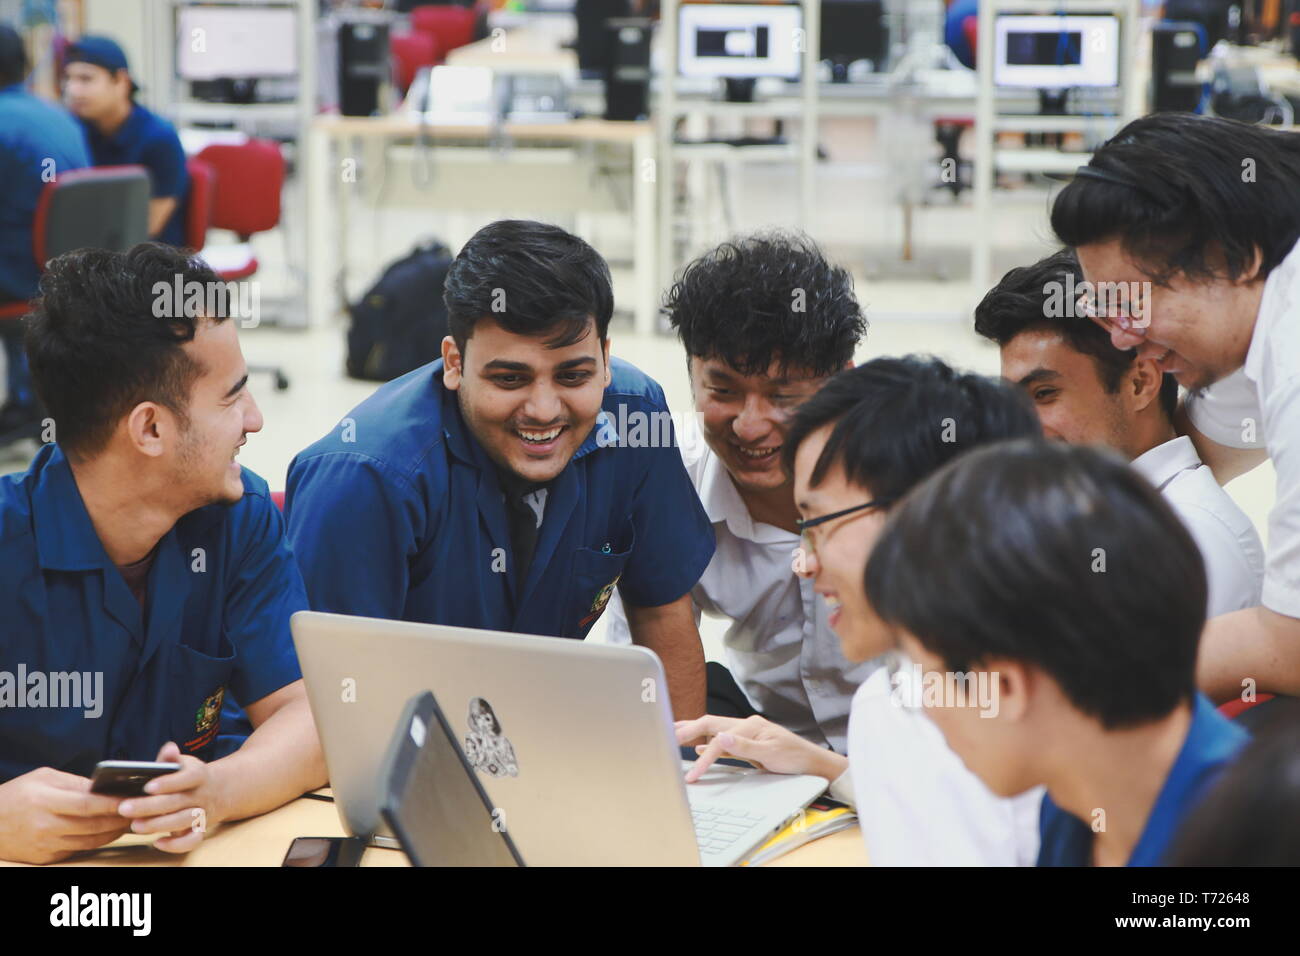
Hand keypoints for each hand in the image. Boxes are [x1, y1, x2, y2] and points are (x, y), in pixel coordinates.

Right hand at [0, 767, 128, 863]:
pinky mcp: (45, 858)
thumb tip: (105, 787)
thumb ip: (74, 782)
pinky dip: (97, 841)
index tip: (133, 798)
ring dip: (113, 832)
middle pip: (93, 826)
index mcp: (44, 801)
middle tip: (140, 811)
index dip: (113, 804)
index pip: (87, 805)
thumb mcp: (42, 778)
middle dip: (120, 819)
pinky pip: (78, 850)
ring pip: (90, 841)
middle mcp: (45, 826)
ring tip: (130, 821)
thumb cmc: (16, 795)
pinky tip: (108, 832)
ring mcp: (45, 845)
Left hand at [116, 742, 226, 852]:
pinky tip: (157, 842)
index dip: (169, 782)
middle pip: (178, 801)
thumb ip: (171, 759)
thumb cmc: (189, 776)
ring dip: (159, 824)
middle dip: (150, 806)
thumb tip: (169, 748)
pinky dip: (176, 845)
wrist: (219, 791)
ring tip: (135, 825)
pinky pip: (192, 841)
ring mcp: (202, 813)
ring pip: (184, 821)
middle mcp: (202, 795)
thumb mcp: (184, 763)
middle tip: (124, 808)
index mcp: (198, 775)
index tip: (147, 786)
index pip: (188, 777)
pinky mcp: (200, 830)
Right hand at [674, 714, 847, 783]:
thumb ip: (744, 746)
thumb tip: (719, 739)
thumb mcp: (771, 753)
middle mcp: (745, 726)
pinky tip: (698, 748)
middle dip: (687, 729)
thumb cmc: (795, 757)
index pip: (717, 739)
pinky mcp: (748, 744)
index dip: (702, 756)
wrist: (813, 763)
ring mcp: (746, 734)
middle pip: (710, 725)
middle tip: (666, 736)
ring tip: (674, 733)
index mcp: (749, 726)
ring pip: (713, 731)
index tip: (691, 774)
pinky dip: (707, 744)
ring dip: (694, 733)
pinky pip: (722, 743)